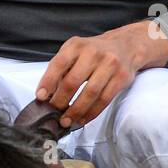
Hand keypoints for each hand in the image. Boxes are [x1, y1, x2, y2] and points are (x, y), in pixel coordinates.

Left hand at [35, 20, 167, 128]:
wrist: (125, 46)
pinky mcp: (121, 77)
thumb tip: (47, 95)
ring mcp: (109, 64)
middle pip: (73, 81)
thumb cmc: (94, 52)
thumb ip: (61, 69)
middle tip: (53, 114)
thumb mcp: (75, 51)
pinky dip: (92, 112)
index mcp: (76, 45)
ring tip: (67, 121)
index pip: (59, 64)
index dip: (48, 82)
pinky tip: (83, 119)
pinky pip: (104, 99)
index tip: (41, 97)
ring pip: (90, 93)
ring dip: (76, 111)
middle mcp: (93, 53)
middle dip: (61, 101)